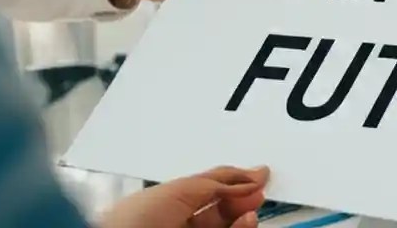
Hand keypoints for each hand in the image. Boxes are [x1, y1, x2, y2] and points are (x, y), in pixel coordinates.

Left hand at [99, 166, 268, 227]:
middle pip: (220, 210)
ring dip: (245, 218)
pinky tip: (247, 221)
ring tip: (253, 207)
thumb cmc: (136, 221)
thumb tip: (248, 179)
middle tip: (261, 188)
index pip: (205, 190)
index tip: (258, 174)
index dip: (232, 180)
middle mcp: (177, 224)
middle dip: (243, 198)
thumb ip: (213, 183)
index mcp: (165, 205)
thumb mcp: (177, 191)